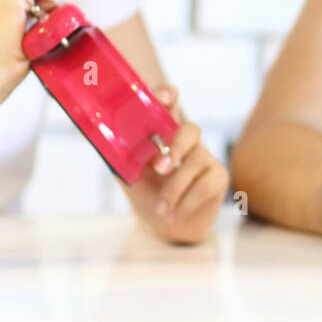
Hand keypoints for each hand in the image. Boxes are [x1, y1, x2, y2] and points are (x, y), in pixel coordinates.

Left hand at [126, 83, 228, 243]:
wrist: (167, 225)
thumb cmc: (148, 193)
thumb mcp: (129, 175)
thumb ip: (120, 158)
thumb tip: (103, 144)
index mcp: (163, 132)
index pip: (168, 105)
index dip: (168, 95)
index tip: (165, 96)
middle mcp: (186, 140)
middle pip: (190, 130)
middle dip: (175, 147)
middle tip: (158, 169)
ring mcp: (205, 157)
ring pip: (196, 162)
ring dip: (174, 189)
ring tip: (160, 209)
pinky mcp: (218, 176)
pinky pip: (205, 186)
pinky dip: (186, 202)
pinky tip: (174, 213)